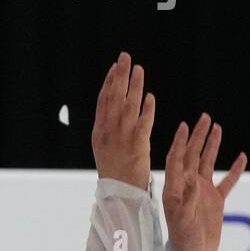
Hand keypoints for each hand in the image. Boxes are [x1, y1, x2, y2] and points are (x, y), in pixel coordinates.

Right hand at [91, 52, 152, 190]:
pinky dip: (147, 109)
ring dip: (134, 86)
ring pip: (129, 105)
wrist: (119, 193)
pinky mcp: (138, 145)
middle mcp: (109, 130)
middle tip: (125, 57)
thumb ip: (108, 127)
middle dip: (120, 75)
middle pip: (114, 97)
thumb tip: (112, 108)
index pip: (104, 100)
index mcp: (99, 130)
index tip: (115, 67)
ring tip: (139, 69)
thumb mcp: (104, 146)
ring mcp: (123, 137)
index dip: (109, 82)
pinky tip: (150, 97)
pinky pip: (144, 123)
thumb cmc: (114, 171)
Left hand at [161, 113, 245, 250]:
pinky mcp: (216, 201)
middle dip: (198, 137)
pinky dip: (235, 170)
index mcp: (175, 188)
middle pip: (192, 155)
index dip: (179, 142)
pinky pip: (227, 182)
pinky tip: (242, 157)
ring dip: (212, 146)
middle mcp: (187, 186)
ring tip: (217, 127)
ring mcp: (202, 192)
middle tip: (205, 118)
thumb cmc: (184, 239)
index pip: (176, 159)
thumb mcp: (183, 218)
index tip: (184, 126)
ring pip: (208, 163)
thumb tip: (192, 177)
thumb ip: (187, 198)